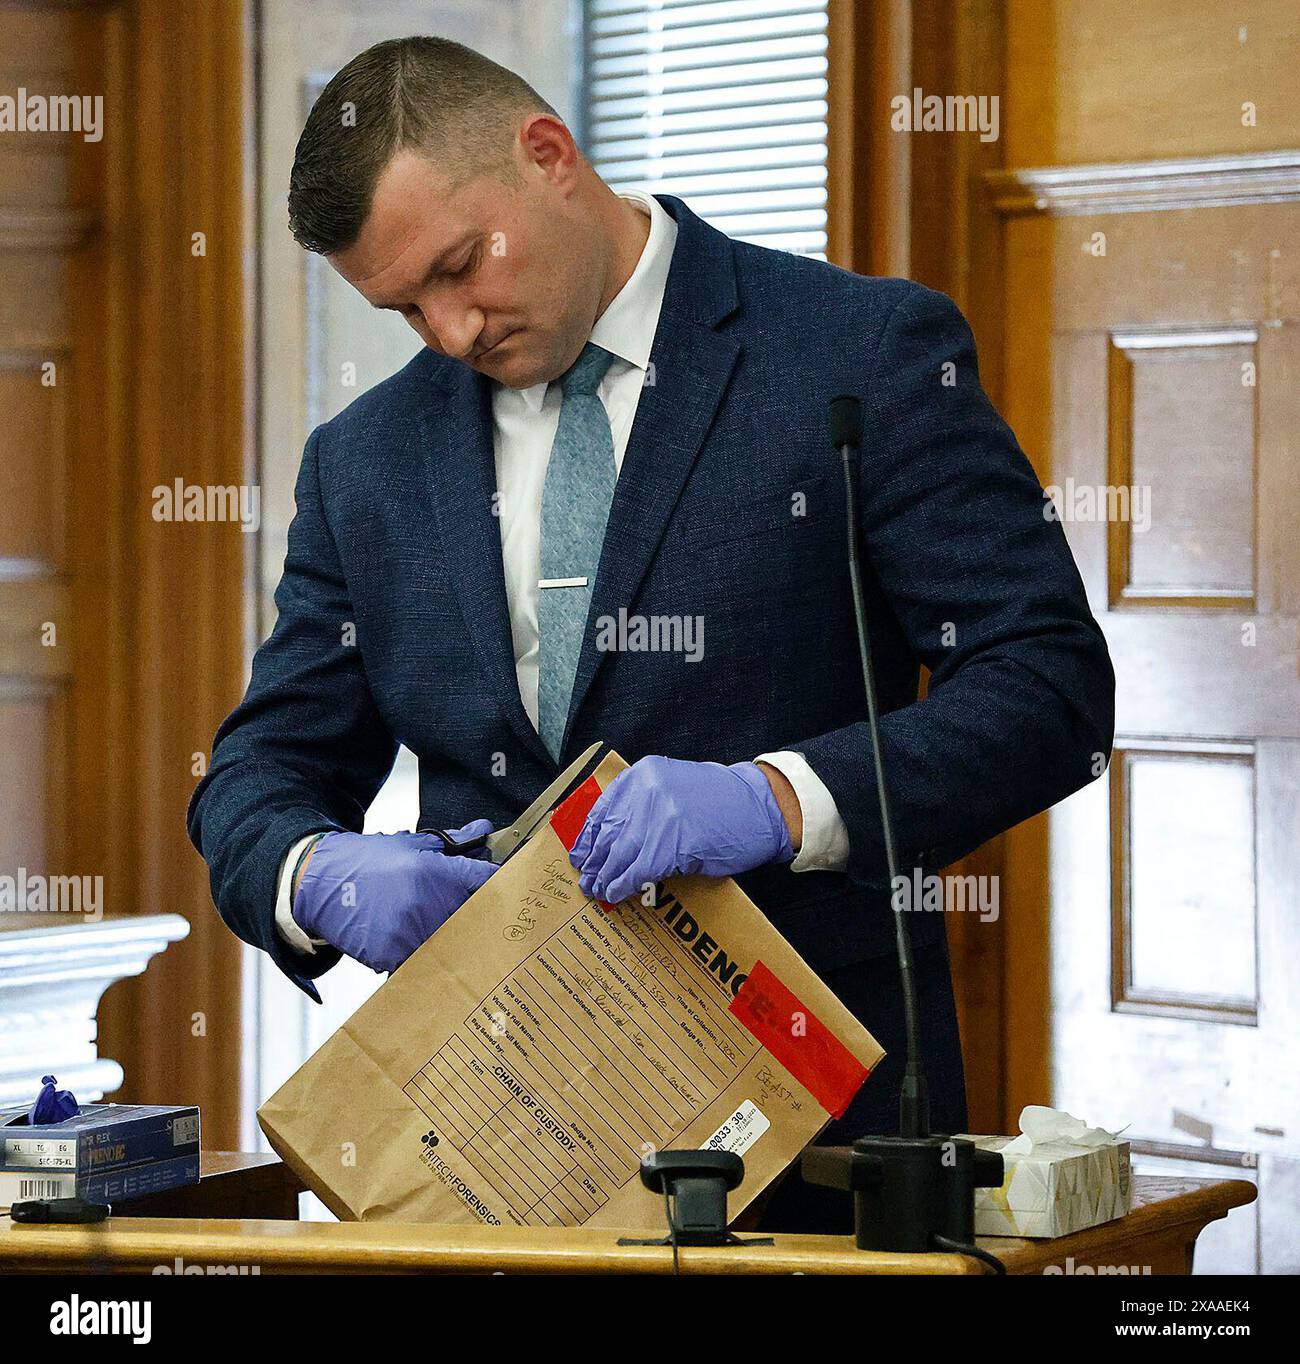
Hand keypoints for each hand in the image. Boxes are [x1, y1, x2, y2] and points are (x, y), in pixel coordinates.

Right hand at [291, 822, 496, 973]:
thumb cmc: (367, 861)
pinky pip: (424, 961)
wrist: (322, 883)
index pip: (485, 880)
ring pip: (452, 940)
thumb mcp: (413, 843)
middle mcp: (427, 905)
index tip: (501, 884)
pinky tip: (416, 939)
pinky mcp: (393, 956)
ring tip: (437, 924)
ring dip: (453, 935)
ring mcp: (410, 933)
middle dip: (475, 909)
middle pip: (474, 914)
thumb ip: (454, 840)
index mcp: (436, 873)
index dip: (497, 881)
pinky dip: (425, 954)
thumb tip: (483, 828)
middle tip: (465, 907)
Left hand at [568, 756, 794, 903]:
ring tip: (598, 890)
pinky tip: (617, 893)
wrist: (759, 807)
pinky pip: (637, 870)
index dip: (588, 837)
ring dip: (605, 876)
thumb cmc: (720, 801)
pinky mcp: (671, 844)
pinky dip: (623, 884)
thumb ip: (643, 803)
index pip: (603, 808)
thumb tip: (612, 836)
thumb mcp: (674, 787)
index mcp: (644, 774)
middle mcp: (647, 791)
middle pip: (608, 833)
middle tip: (586, 878)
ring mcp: (658, 817)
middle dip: (593, 860)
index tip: (580, 853)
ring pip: (618, 853)